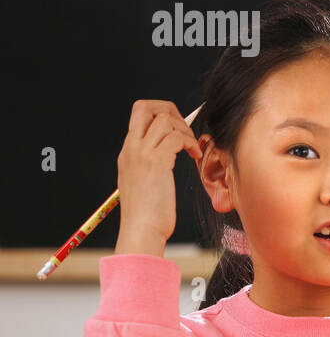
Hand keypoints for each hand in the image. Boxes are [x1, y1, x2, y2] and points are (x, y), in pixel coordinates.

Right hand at [115, 100, 203, 251]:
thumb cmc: (147, 212)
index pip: (139, 114)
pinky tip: (194, 155)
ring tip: (192, 148)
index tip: (178, 128)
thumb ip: (149, 162)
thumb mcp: (143, 181)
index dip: (162, 113)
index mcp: (128, 151)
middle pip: (145, 107)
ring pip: (165, 120)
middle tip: (184, 129)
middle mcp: (132, 148)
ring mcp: (142, 154)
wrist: (141, 229)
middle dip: (170, 109)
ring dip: (185, 130)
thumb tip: (168, 150)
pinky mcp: (156, 163)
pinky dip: (190, 143)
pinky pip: (176, 138)